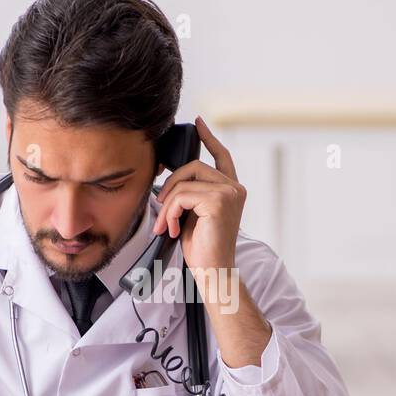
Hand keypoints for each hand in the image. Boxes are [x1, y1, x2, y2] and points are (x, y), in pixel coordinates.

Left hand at [152, 115, 245, 272]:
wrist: (213, 271)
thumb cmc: (204, 248)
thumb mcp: (194, 214)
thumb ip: (190, 194)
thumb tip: (168, 181)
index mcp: (231, 190)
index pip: (221, 156)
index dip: (209, 138)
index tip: (198, 124)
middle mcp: (234, 188)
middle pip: (192, 166)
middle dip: (170, 186)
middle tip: (161, 209)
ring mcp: (229, 193)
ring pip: (184, 182)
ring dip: (167, 204)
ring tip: (167, 225)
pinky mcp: (218, 201)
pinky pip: (181, 196)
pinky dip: (171, 212)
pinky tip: (174, 229)